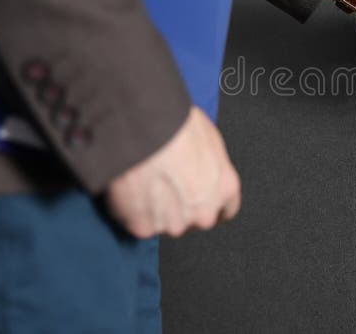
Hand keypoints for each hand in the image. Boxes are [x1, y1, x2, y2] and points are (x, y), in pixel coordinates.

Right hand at [105, 106, 240, 237]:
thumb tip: (200, 165)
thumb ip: (210, 163)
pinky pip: (138, 223)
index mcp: (226, 188)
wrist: (143, 130)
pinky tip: (129, 190)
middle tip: (164, 185)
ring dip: (156, 211)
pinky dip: (132, 212)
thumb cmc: (176, 125)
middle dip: (182, 207)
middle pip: (195, 219)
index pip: (225, 210)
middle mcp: (204, 213)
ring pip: (166, 223)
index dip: (210, 203)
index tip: (199, 199)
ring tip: (144, 183)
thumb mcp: (209, 137)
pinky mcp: (145, 228)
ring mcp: (174, 224)